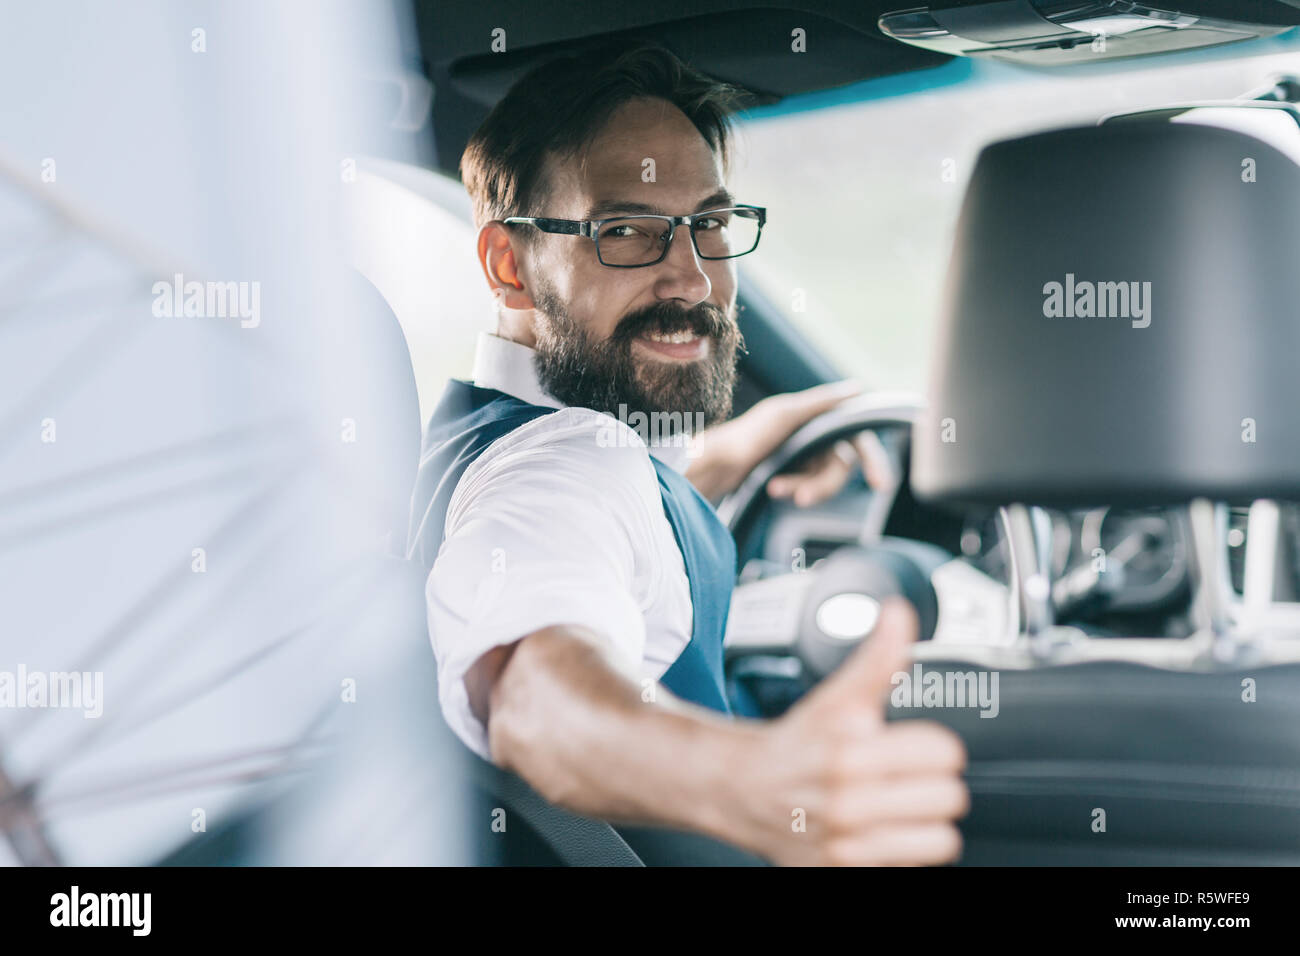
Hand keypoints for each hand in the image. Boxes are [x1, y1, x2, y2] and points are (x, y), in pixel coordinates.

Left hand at [685, 380, 895, 504]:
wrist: (716, 465)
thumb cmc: (746, 435)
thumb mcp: (785, 414)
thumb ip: (822, 402)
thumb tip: (857, 388)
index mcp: (817, 414)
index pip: (857, 435)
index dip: (873, 459)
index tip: (882, 484)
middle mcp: (815, 432)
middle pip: (841, 465)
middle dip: (823, 483)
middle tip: (804, 499)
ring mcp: (805, 454)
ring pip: (825, 480)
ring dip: (805, 488)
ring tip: (777, 489)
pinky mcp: (794, 471)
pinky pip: (809, 486)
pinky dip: (794, 489)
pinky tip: (774, 489)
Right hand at [737, 599, 968, 865]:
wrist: (741, 790)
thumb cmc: (797, 742)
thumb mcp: (836, 696)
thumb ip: (877, 658)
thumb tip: (900, 612)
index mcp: (849, 750)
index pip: (944, 752)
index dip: (934, 745)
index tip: (915, 745)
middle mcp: (847, 801)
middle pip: (949, 797)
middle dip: (931, 783)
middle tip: (905, 777)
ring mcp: (846, 844)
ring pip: (941, 839)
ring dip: (926, 823)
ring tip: (900, 807)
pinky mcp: (844, 872)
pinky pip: (913, 866)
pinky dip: (904, 850)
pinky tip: (881, 832)